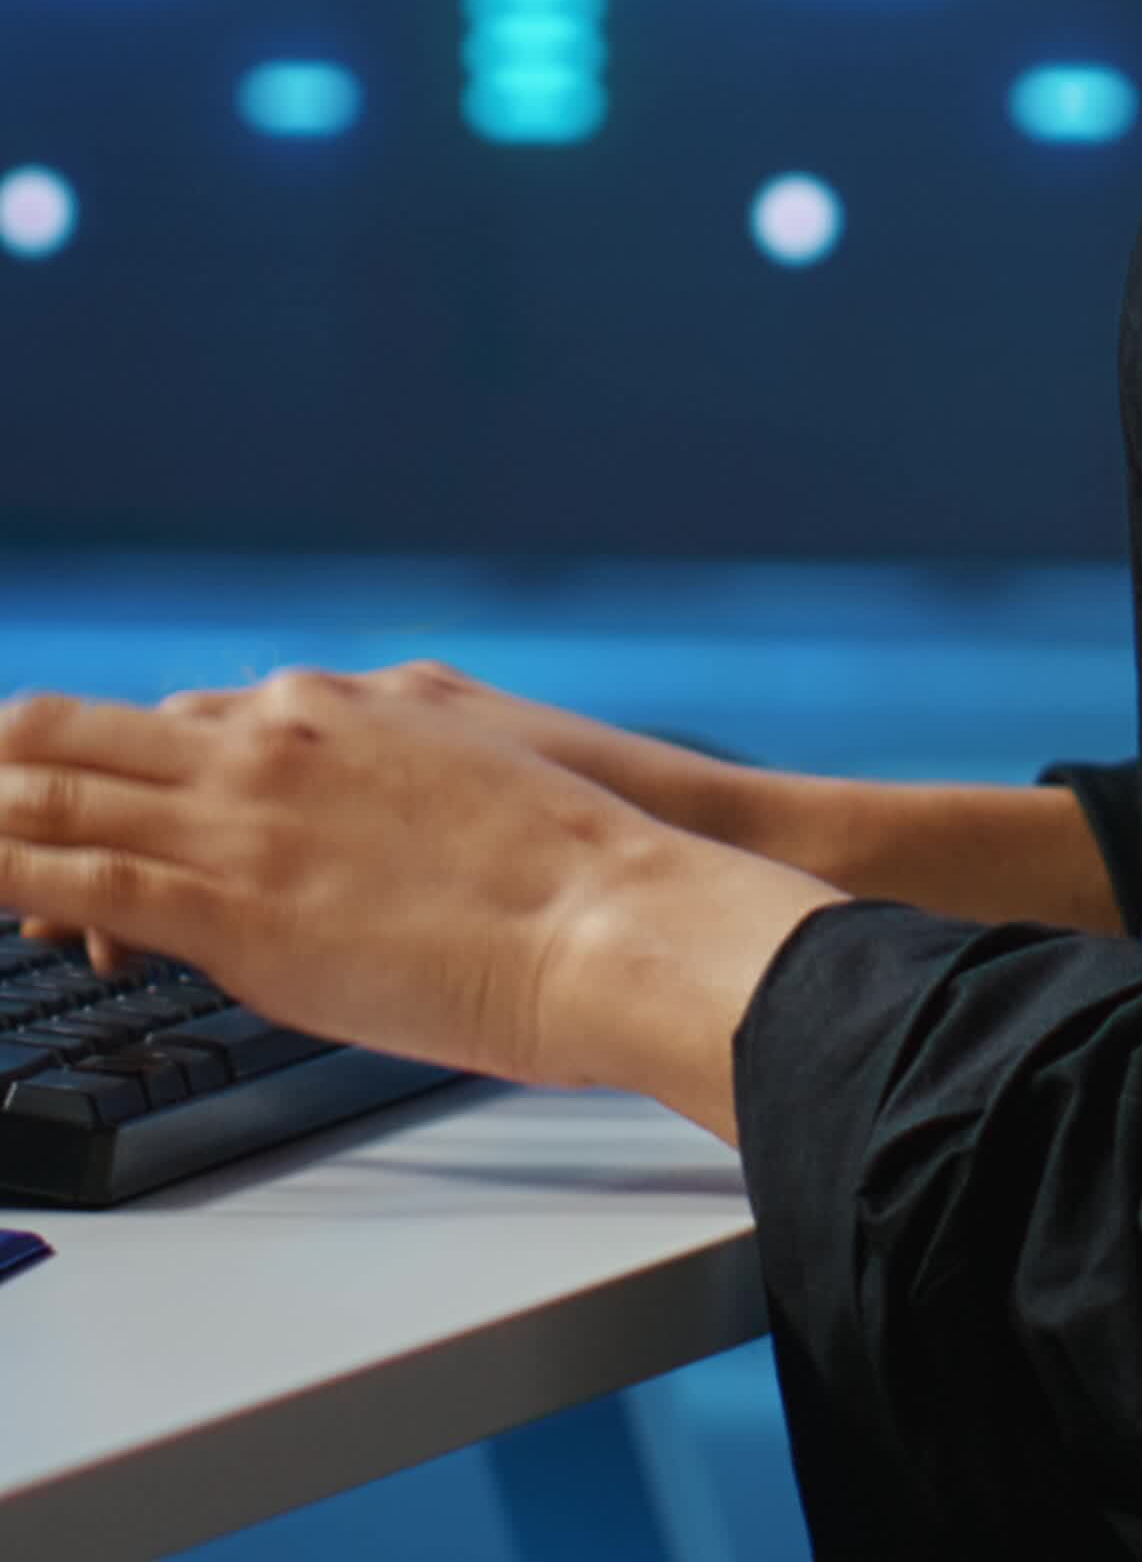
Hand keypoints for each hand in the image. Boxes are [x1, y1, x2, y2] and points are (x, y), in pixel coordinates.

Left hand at [0, 669, 834, 1115]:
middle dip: (11, 760)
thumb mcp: (472, 755)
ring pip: (59, 793)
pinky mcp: (233, 906)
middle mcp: (272, 736)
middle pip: (89, 734)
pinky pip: (81, 877)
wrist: (611, 906)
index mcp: (331, 705)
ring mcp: (246, 816)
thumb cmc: (573, 850)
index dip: (107, 765)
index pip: (178, 724)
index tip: (61, 786)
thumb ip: (390, 757)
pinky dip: (11, 872)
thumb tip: (359, 777)